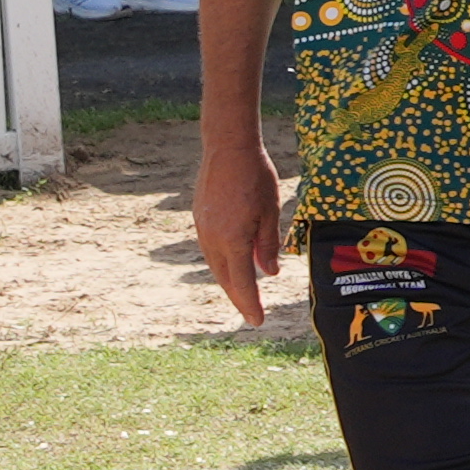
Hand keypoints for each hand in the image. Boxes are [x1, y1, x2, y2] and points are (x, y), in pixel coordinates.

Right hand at [195, 127, 287, 327]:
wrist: (227, 148)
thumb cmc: (256, 177)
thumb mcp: (270, 212)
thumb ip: (268, 245)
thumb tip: (269, 272)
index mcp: (233, 240)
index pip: (243, 282)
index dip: (250, 304)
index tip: (257, 321)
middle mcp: (213, 239)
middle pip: (226, 278)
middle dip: (239, 298)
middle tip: (251, 314)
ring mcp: (202, 229)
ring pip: (216, 265)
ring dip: (230, 282)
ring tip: (243, 294)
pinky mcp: (199, 219)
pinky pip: (210, 250)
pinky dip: (222, 263)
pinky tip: (232, 265)